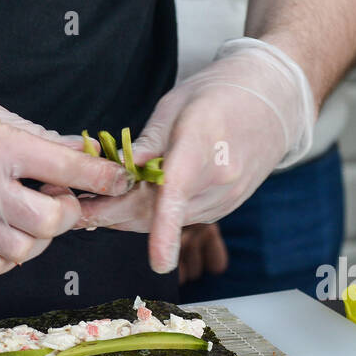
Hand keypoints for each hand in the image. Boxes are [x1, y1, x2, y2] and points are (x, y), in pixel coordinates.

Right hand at [0, 64, 132, 276]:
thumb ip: (38, 138)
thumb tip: (85, 154)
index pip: (66, 168)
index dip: (102, 177)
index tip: (116, 179)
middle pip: (50, 222)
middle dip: (67, 213)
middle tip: (59, 198)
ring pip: (24, 251)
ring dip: (38, 237)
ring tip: (28, 214)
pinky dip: (9, 255)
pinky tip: (3, 232)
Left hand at [76, 38, 314, 273]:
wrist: (273, 99)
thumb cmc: (220, 94)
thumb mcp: (175, 105)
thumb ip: (146, 143)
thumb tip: (117, 169)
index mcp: (202, 145)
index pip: (178, 193)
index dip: (166, 230)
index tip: (159, 261)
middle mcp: (219, 179)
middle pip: (158, 214)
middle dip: (114, 216)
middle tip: (81, 209)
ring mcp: (225, 198)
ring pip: (166, 222)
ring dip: (130, 218)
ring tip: (101, 204)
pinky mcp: (224, 208)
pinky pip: (180, 220)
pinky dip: (154, 217)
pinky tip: (134, 203)